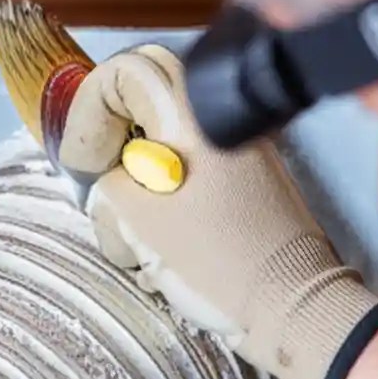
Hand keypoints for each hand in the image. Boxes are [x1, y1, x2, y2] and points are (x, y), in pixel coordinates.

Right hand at [59, 45, 377, 378]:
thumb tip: (107, 175)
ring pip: (163, 134)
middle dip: (111, 136)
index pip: (124, 72)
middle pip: (145, 94)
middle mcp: (221, 116)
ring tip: (137, 232)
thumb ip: (109, 182)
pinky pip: (190, 166)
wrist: (291, 306)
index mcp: (195, 113)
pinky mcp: (247, 179)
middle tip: (101, 179)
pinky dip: (165, 196)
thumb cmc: (217, 262)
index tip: (86, 165)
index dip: (88, 112)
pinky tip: (165, 244)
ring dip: (137, 176)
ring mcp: (239, 146)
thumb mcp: (139, 220)